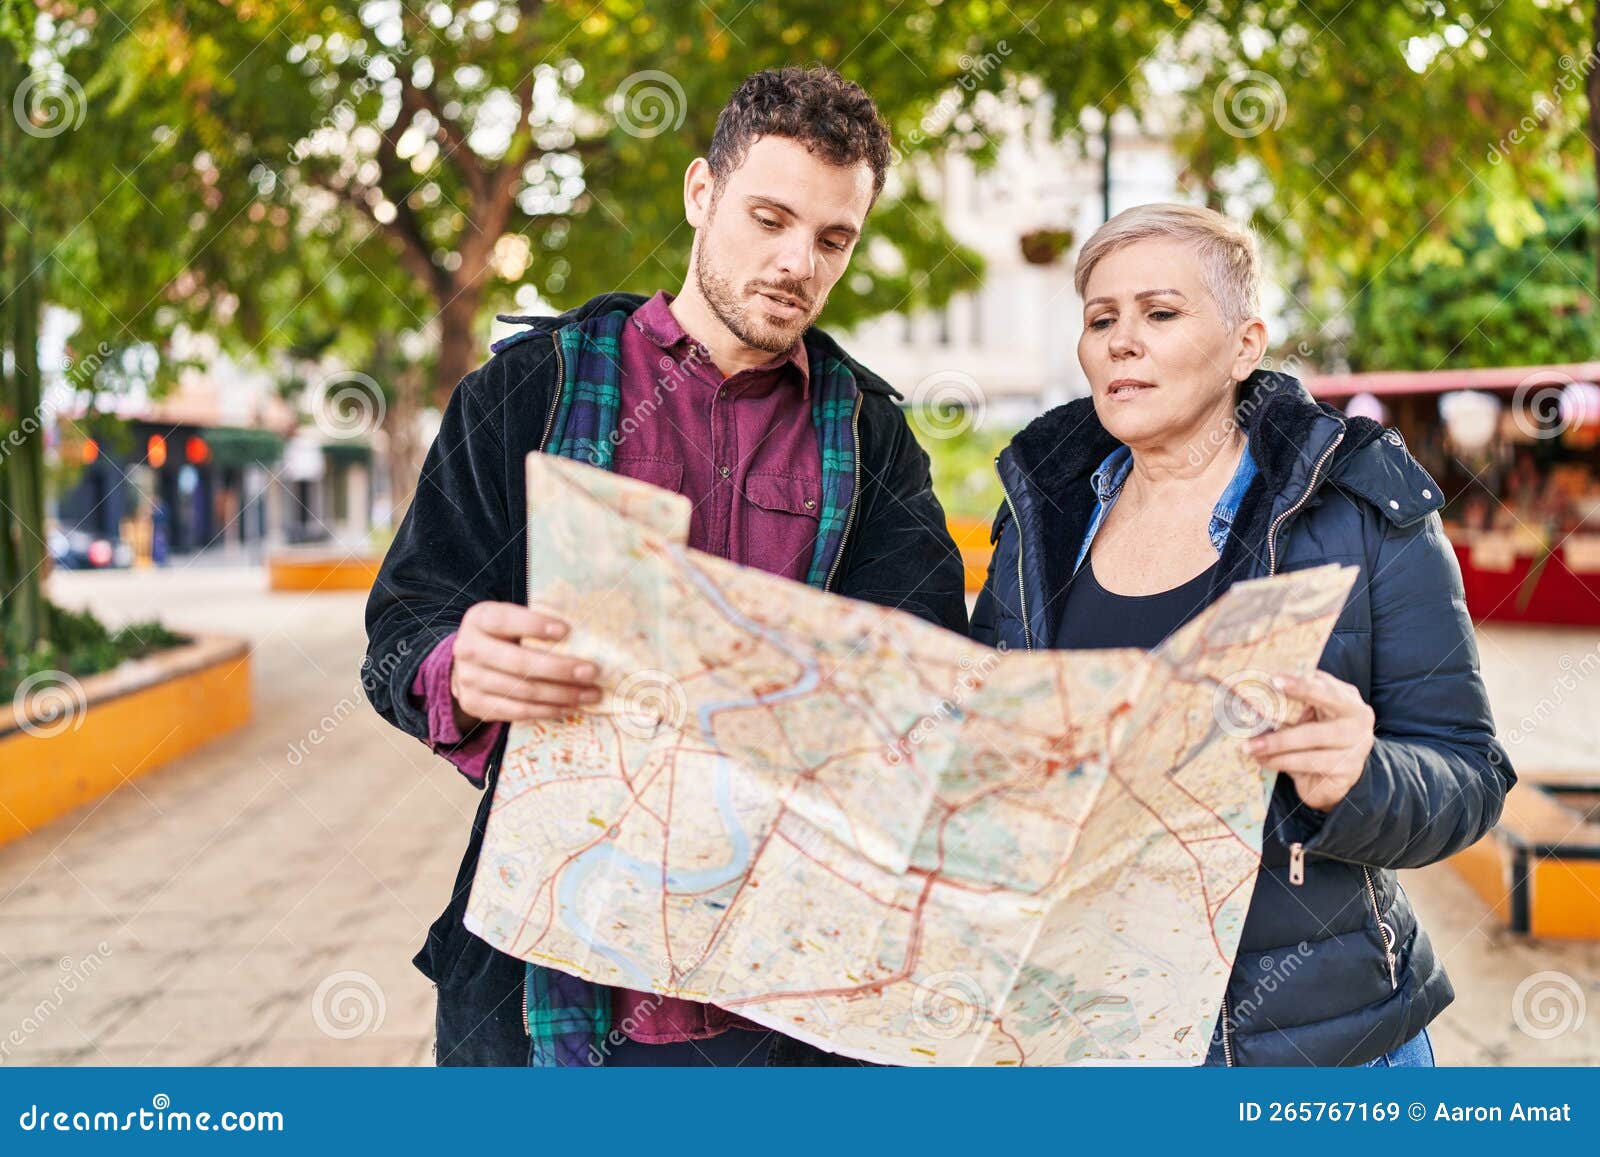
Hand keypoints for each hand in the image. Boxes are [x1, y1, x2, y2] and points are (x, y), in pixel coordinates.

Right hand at [449, 602, 602, 726]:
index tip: (566, 630)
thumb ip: (536, 624)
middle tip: (591, 671)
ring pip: (523, 691)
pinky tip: (570, 707)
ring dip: (562, 694)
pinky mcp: (475, 705)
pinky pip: (517, 711)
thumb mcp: (511, 620)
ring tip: (590, 693)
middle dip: (560, 668)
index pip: (505, 620)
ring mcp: (469, 680)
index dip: (534, 625)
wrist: (468, 664)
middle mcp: (468, 649)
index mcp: (479, 619)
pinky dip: (547, 710)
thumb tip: (584, 634)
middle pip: (519, 662)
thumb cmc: (504, 636)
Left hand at [1246, 671, 1374, 810]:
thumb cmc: (1316, 736)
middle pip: (1324, 713)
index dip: (1302, 684)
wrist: (1335, 777)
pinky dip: (1283, 761)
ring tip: (1250, 747)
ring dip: (1277, 743)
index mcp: (1347, 699)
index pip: (1325, 687)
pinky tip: (1265, 760)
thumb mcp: (1309, 716)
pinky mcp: (1348, 771)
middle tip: (1255, 716)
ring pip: (1313, 740)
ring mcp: (1356, 747)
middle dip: (1286, 720)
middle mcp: (1358, 721)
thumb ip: (1293, 704)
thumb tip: (1253, 696)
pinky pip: (1311, 763)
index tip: (1275, 681)